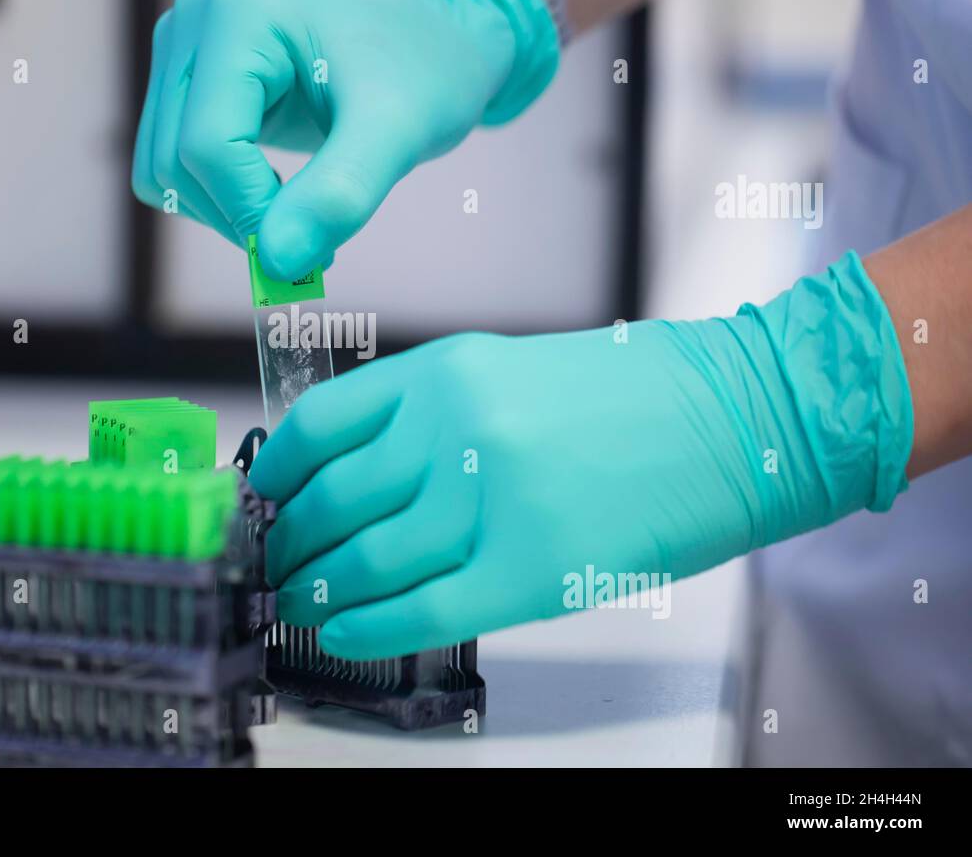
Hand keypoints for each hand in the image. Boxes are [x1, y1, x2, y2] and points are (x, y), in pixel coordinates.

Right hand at [131, 0, 558, 279]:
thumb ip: (340, 194)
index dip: (251, 211)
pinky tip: (275, 200)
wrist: (430, 49)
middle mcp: (194, 21)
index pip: (208, 143)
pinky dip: (216, 203)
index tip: (314, 252)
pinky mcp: (184, 85)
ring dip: (226, 217)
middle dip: (241, 218)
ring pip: (163, 172)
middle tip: (314, 248)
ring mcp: (182, 51)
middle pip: (177, 160)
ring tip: (303, 221)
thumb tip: (277, 262)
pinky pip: (170, 169)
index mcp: (241, 12)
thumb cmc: (422, 74)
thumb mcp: (397, 133)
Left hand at [248, 253, 911, 658]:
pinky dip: (368, 626)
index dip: (279, 473)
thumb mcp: (510, 372)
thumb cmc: (633, 397)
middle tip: (275, 562)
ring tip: (303, 600)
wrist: (739, 417)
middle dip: (291, 540)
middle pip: (334, 499)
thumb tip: (357, 474)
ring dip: (321, 587)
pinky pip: (421, 609)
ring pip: (368, 558)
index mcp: (445, 371)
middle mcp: (455, 429)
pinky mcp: (531, 569)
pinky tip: (342, 633)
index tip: (265, 498)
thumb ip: (430, 414)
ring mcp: (490, 500)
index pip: (322, 426)